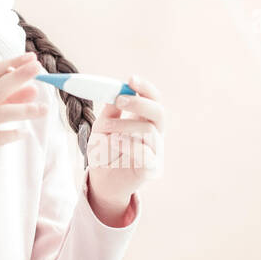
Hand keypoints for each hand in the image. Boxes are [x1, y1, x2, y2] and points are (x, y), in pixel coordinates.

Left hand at [87, 73, 163, 213]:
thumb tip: (116, 90)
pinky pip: (145, 153)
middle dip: (139, 103)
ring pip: (148, 131)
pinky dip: (127, 145)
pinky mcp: (151, 167)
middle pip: (158, 112)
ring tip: (104, 132)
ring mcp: (155, 151)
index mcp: (145, 119)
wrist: (102, 180)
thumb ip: (111, 110)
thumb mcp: (102, 125)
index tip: (131, 79)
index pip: (153, 99)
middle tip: (119, 99)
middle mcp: (155, 133)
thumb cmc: (105, 150)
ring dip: (123, 127)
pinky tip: (113, 144)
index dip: (145, 88)